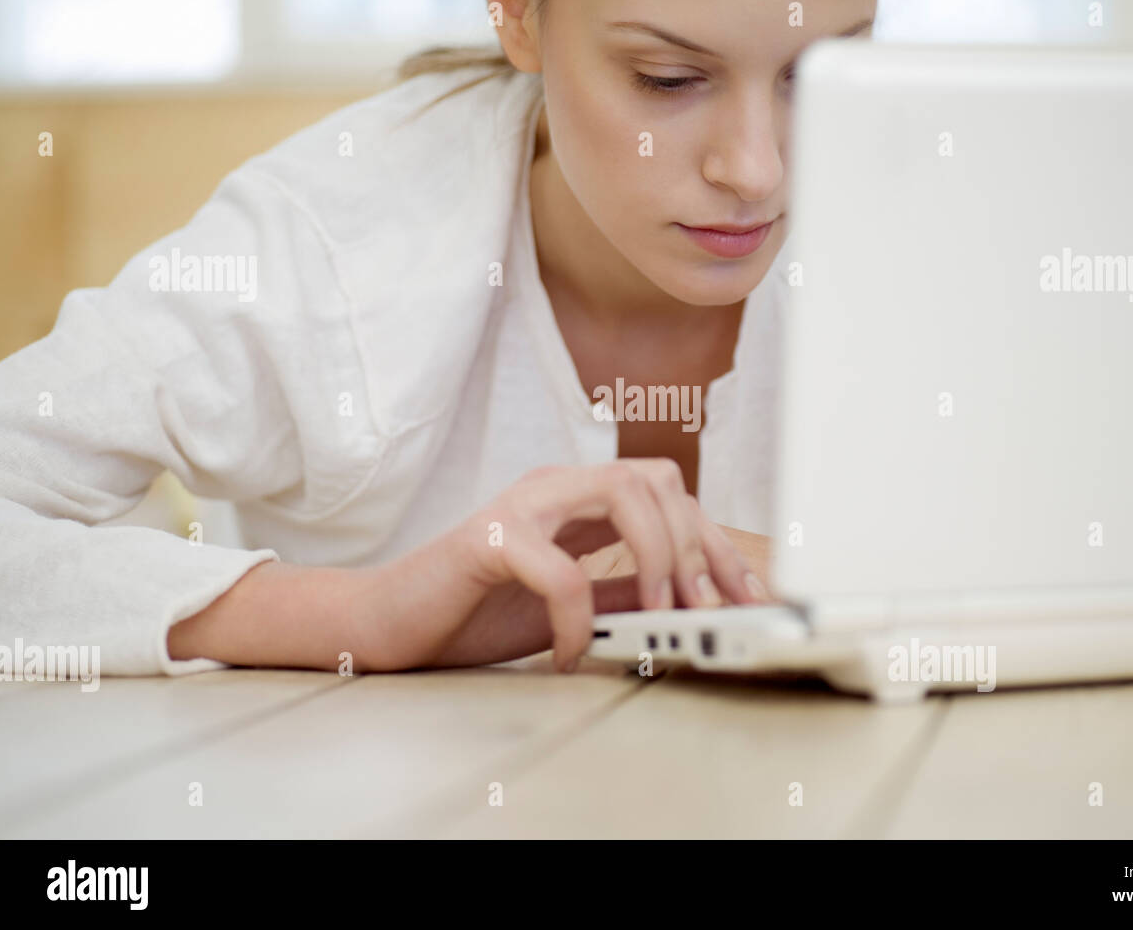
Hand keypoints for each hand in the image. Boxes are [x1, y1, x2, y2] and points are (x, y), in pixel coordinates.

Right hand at [358, 460, 767, 671]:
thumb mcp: (568, 600)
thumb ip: (618, 588)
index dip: (715, 543)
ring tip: (653, 615)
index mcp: (578, 499)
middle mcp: (555, 488)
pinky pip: (560, 569)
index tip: (746, 594)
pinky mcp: (488, 539)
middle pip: (657, 480)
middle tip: (703, 609)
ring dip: (656, 557)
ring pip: (622, 492)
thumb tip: (687, 600)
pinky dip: (578, 619)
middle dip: (696, 547)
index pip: (670, 495)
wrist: (386, 622)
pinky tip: (568, 652)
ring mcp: (522, 505)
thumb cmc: (472, 608)